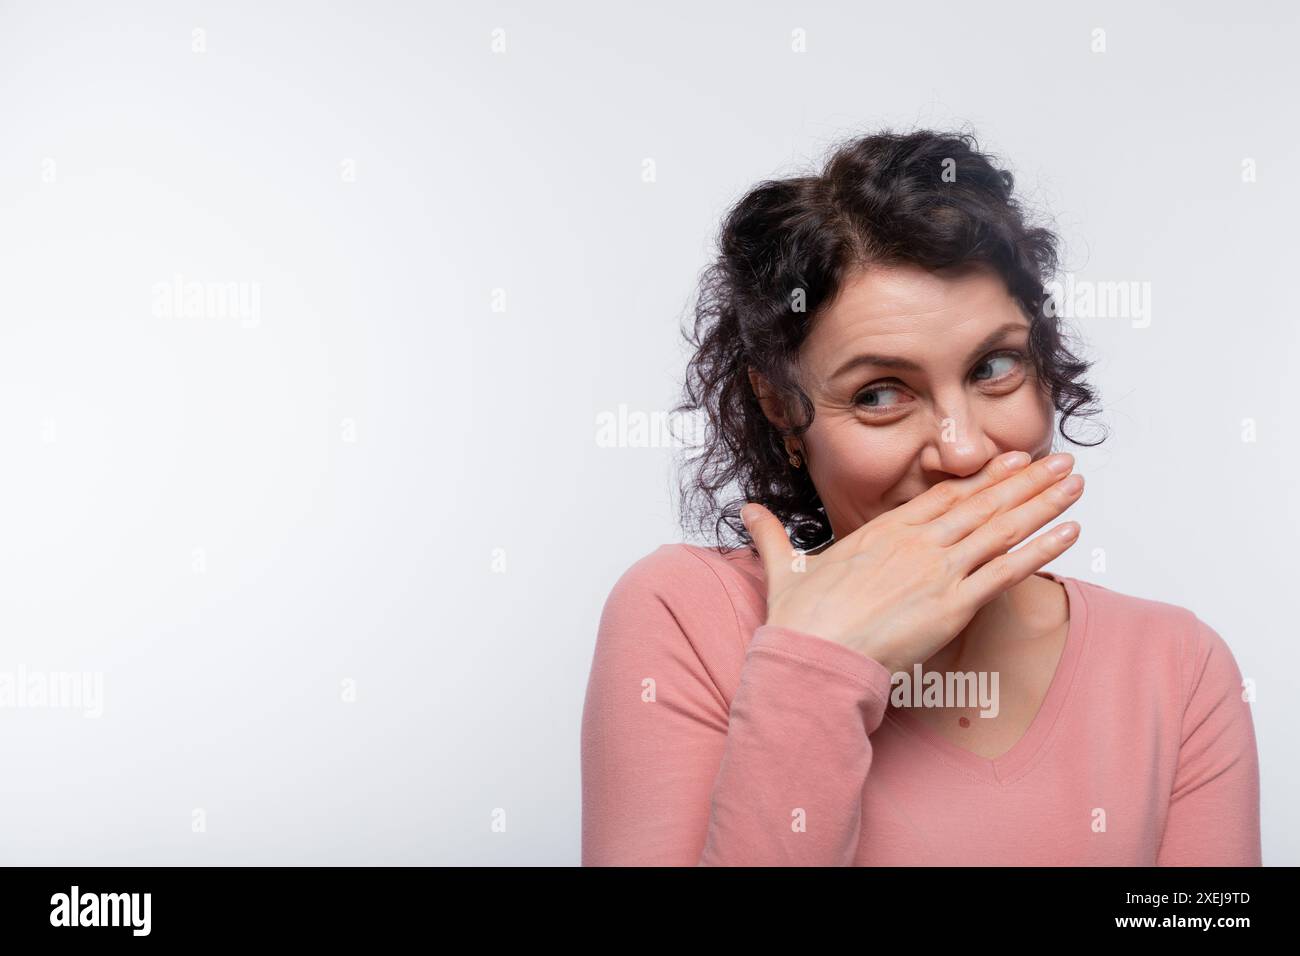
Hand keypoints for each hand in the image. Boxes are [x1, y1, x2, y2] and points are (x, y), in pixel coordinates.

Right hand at [740, 450, 1082, 673]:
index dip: (983, 478)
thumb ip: (773, 535)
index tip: (1011, 460)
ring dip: (1043, 503)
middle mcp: (917, 543)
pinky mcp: (953, 604)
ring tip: (1075, 483)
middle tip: (1061, 461)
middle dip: (1026, 480)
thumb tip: (748, 511)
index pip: (944, 496)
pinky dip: (1041, 549)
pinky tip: (1068, 532)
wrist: (812, 657)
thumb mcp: (785, 568)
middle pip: (982, 503)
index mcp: (884, 532)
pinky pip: (1007, 571)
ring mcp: (938, 570)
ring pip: (1001, 528)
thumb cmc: (800, 620)